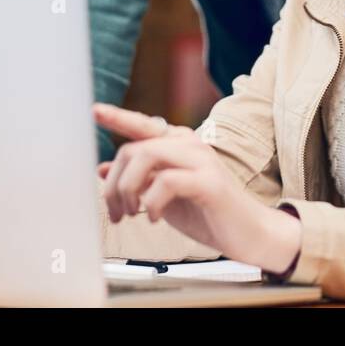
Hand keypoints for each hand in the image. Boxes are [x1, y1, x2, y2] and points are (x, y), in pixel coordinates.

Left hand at [94, 103, 300, 273]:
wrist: (250, 235)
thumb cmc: (207, 213)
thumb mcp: (164, 196)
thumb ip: (138, 180)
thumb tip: (103, 170)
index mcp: (178, 144)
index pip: (143, 125)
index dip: (117, 117)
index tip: (94, 110)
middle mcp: (189, 144)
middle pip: (134, 147)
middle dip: (115, 184)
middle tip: (117, 212)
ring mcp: (201, 160)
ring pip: (146, 157)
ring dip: (128, 190)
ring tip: (131, 214)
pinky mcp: (209, 182)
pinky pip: (166, 181)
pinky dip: (151, 202)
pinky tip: (153, 217)